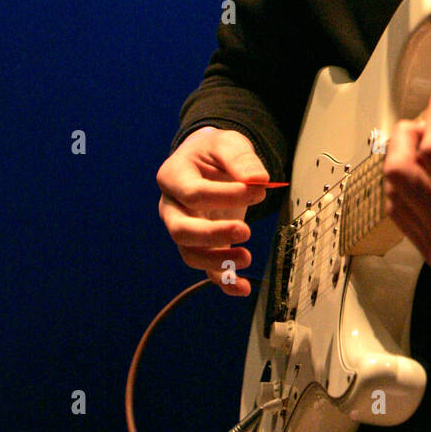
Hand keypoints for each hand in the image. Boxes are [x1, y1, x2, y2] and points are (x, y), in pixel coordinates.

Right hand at [157, 127, 269, 295]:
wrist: (210, 160)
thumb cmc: (215, 151)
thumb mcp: (228, 143)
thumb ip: (241, 159)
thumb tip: (258, 179)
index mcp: (173, 177)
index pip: (193, 194)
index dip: (224, 196)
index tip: (256, 191)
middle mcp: (172, 207)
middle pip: (181, 231)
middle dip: (212, 235)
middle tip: (244, 231)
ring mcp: (184, 229)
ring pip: (190, 254)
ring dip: (217, 262)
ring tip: (247, 257)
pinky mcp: (200, 245)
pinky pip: (206, 269)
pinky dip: (223, 282)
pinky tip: (242, 287)